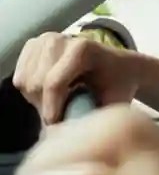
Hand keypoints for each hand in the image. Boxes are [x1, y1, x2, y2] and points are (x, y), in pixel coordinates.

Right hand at [12, 32, 140, 124]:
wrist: (121, 67)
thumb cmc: (119, 87)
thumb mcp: (115, 102)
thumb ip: (95, 116)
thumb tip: (71, 135)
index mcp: (83, 49)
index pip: (54, 83)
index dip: (51, 108)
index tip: (56, 125)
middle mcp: (61, 39)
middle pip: (36, 82)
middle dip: (44, 106)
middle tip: (59, 118)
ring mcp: (44, 39)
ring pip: (24, 80)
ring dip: (36, 99)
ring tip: (56, 106)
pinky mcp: (33, 44)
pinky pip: (20, 76)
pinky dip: (29, 90)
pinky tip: (48, 95)